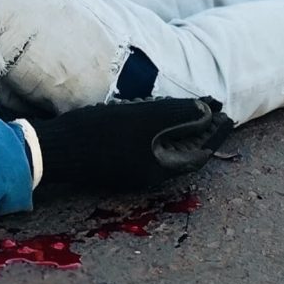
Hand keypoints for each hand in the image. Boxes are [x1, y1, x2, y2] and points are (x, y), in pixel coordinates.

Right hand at [30, 97, 231, 190]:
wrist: (55, 148)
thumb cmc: (101, 133)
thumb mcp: (145, 118)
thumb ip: (179, 114)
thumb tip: (208, 111)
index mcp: (160, 168)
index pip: (198, 152)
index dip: (215, 132)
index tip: (228, 113)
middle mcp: (149, 174)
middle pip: (184, 151)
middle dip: (201, 130)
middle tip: (216, 110)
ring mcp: (131, 169)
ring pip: (166, 148)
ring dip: (181, 129)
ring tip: (193, 109)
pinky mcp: (116, 161)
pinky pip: (148, 146)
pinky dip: (160, 131)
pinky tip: (157, 115)